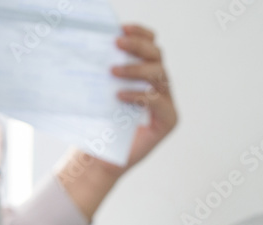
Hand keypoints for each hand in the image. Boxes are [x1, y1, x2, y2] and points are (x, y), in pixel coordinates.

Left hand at [111, 25, 177, 170]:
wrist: (98, 159)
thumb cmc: (97, 125)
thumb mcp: (99, 92)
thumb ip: (104, 70)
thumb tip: (94, 42)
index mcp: (145, 75)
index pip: (150, 45)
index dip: (140, 33)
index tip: (121, 28)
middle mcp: (159, 87)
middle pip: (157, 56)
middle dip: (138, 45)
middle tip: (117, 43)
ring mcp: (166, 104)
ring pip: (159, 74)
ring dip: (136, 69)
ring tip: (113, 72)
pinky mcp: (167, 121)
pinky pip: (157, 101)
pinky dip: (139, 95)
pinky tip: (119, 96)